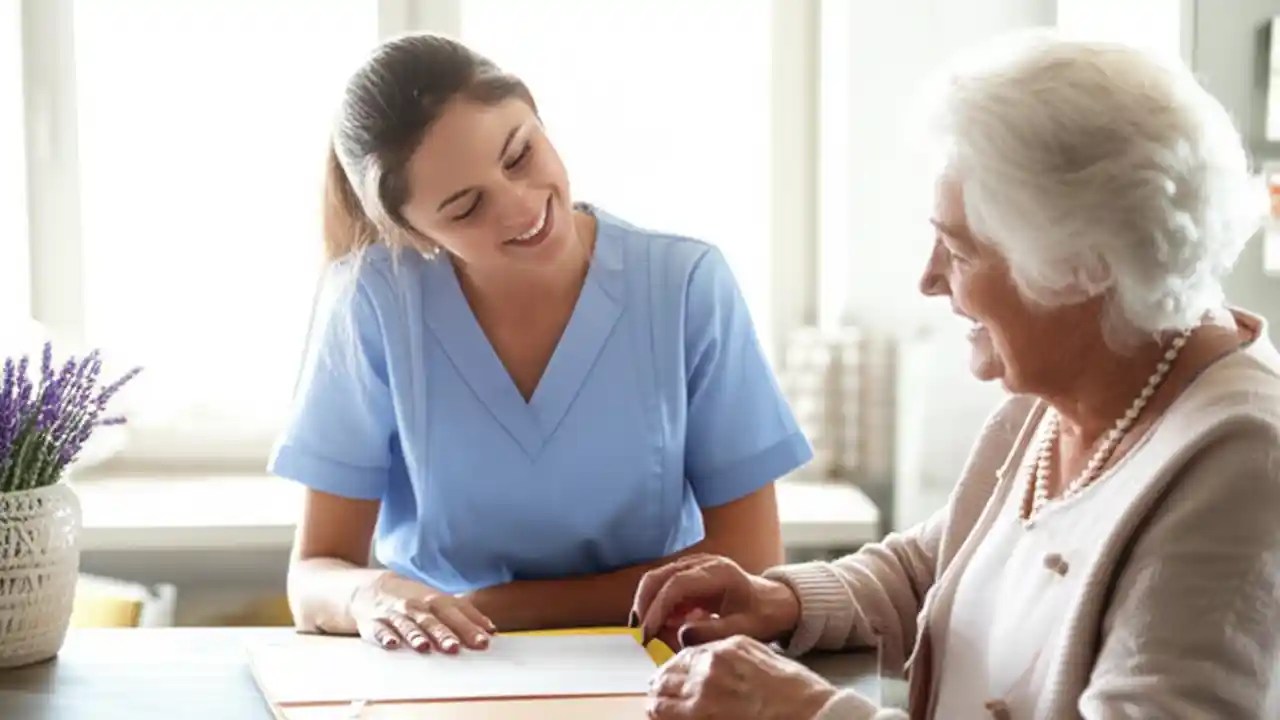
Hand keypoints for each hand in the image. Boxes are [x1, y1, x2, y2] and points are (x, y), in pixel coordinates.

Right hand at [349, 570, 495, 652]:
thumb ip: (466, 615)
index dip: (470, 626)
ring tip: (425, 647)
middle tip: (455, 647)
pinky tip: (392, 644)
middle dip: (444, 633)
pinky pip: (379, 630)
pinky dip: (385, 636)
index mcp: (435, 601)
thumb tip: (492, 630)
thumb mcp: (440, 601)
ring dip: (416, 635)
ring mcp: (395, 614)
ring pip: (407, 625)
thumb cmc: (414, 599)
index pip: (456, 613)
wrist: (371, 588)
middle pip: (433, 620)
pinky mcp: (375, 623)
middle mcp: (417, 606)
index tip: (484, 640)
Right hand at [632, 553, 799, 648]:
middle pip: (659, 576)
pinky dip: (656, 606)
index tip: (648, 633)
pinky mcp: (689, 575)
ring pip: (656, 580)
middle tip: (642, 637)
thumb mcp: (744, 629)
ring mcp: (694, 566)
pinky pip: (663, 587)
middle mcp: (702, 563)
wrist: (774, 602)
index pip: (677, 583)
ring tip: (651, 635)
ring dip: (647, 606)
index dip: (658, 608)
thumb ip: (714, 633)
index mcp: (719, 572)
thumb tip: (682, 635)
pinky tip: (663, 627)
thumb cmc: (762, 615)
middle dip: (644, 606)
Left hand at [647, 635, 836, 718]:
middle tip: (657, 692)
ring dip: (657, 701)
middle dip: (662, 684)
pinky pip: (665, 715)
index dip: (675, 669)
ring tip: (655, 707)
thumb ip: (733, 657)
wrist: (809, 712)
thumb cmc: (794, 693)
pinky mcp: (699, 715)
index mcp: (727, 648)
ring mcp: (703, 692)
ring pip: (661, 694)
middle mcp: (710, 665)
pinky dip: (659, 716)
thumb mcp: (762, 659)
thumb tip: (712, 667)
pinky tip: (658, 717)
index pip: (686, 655)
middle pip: (669, 673)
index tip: (672, 676)